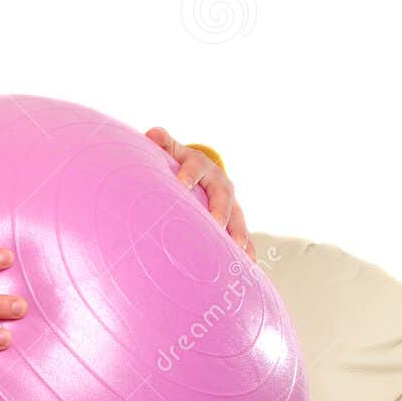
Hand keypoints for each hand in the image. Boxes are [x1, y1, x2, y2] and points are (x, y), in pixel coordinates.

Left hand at [144, 127, 254, 260]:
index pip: (195, 167)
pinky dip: (246, 252)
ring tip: (236, 253)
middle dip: (221, 211)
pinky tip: (248, 268)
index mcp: (200, 165)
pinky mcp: (234, 222)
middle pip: (223, 197)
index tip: (181, 184)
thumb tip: (153, 133)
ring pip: (238, 219)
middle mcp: (220, 184)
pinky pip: (243, 237)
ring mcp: (231, 204)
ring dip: (239, 236)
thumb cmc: (174, 166)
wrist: (196, 174)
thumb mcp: (169, 153)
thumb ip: (161, 144)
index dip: (189, 174)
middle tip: (216, 226)